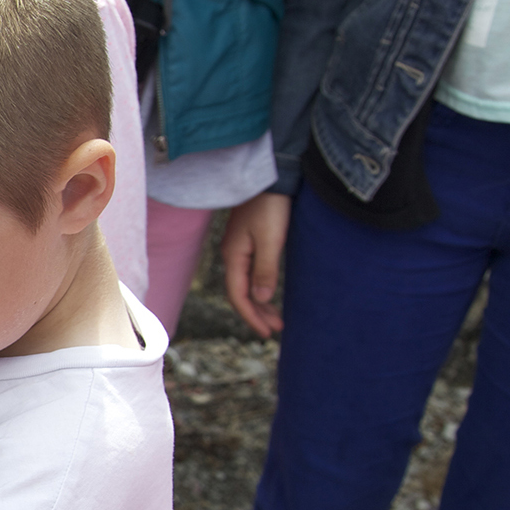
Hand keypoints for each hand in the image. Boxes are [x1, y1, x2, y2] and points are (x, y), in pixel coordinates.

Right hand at [220, 191, 290, 336]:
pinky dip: (260, 288)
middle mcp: (233, 255)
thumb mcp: (270, 240)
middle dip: (256, 313)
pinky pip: (251, 273)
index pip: (239, 295)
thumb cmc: (270, 206)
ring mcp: (240, 248)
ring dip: (260, 302)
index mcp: (234, 257)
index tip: (267, 332)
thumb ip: (265, 270)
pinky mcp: (249, 242)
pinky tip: (269, 293)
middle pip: (241, 293)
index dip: (252, 316)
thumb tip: (261, 298)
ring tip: (276, 317)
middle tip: (275, 329)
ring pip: (246, 283)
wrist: (269, 177)